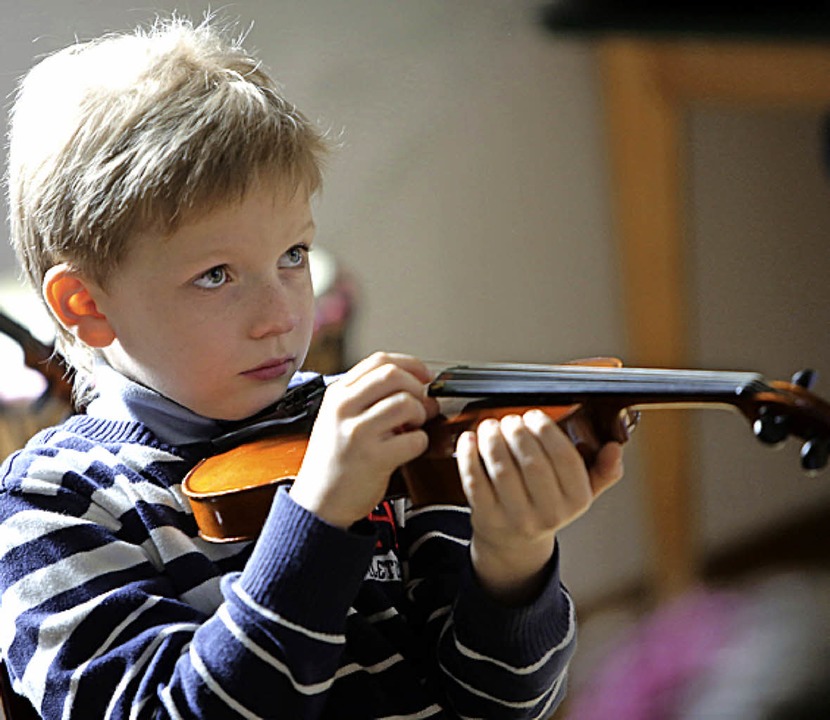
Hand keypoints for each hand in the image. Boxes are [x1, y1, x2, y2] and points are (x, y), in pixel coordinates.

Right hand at [290, 352, 437, 527]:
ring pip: (406, 403)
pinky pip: (414, 438)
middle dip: (417, 387)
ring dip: (420, 414)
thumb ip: (366, 398)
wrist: (318, 504)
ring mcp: (358, 433)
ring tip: (413, 427)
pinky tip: (409, 448)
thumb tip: (413, 384)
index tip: (424, 375)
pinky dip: (420, 442)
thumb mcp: (337, 419)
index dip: (410, 364)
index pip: (379, 360)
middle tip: (422, 403)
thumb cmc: (333, 461)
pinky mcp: (374, 458)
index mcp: (337, 395)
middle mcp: (344, 409)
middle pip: (393, 375)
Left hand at [456, 409, 622, 603]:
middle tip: (510, 419)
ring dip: (493, 440)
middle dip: (518, 432)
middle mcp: (549, 513)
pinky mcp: (487, 518)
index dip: (547, 432)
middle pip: (532, 463)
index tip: (534, 415)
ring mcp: (516, 518)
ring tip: (490, 426)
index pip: (565, 459)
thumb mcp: (581, 492)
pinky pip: (475, 483)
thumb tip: (616, 448)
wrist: (515, 543)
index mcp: (577, 500)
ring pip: (502, 470)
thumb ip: (603, 470)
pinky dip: (469, 457)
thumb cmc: (548, 504)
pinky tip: (468, 440)